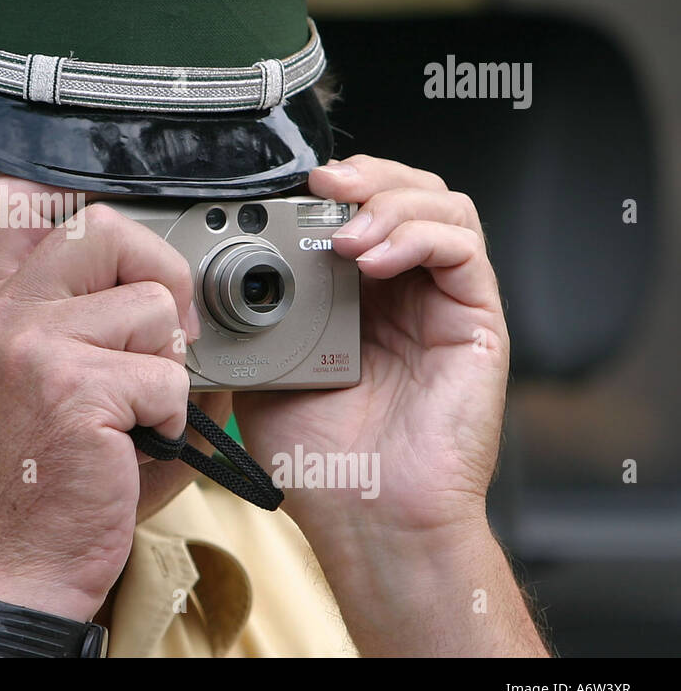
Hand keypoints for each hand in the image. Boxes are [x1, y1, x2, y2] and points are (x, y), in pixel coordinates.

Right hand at [0, 178, 199, 621]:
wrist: (29, 558)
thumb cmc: (55, 473)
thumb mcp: (52, 379)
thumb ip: (96, 319)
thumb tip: (182, 283)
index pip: (10, 203)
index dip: (73, 203)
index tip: (114, 249)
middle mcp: (7, 316)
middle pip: (102, 226)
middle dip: (159, 273)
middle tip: (163, 336)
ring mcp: (33, 349)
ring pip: (152, 307)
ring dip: (169, 365)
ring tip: (136, 408)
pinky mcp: (72, 390)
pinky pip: (169, 376)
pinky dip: (175, 417)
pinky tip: (139, 443)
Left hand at [229, 154, 543, 653]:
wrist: (365, 516)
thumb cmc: (320, 458)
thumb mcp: (262, 369)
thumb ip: (251, 317)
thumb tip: (214, 268)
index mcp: (355, 296)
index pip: (356, 208)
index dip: (328, 187)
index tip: (282, 189)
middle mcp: (404, 291)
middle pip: (405, 191)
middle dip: (362, 174)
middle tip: (319, 185)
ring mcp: (442, 302)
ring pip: (440, 205)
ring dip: (389, 202)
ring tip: (346, 232)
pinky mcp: (476, 319)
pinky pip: (462, 249)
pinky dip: (418, 236)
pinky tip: (375, 260)